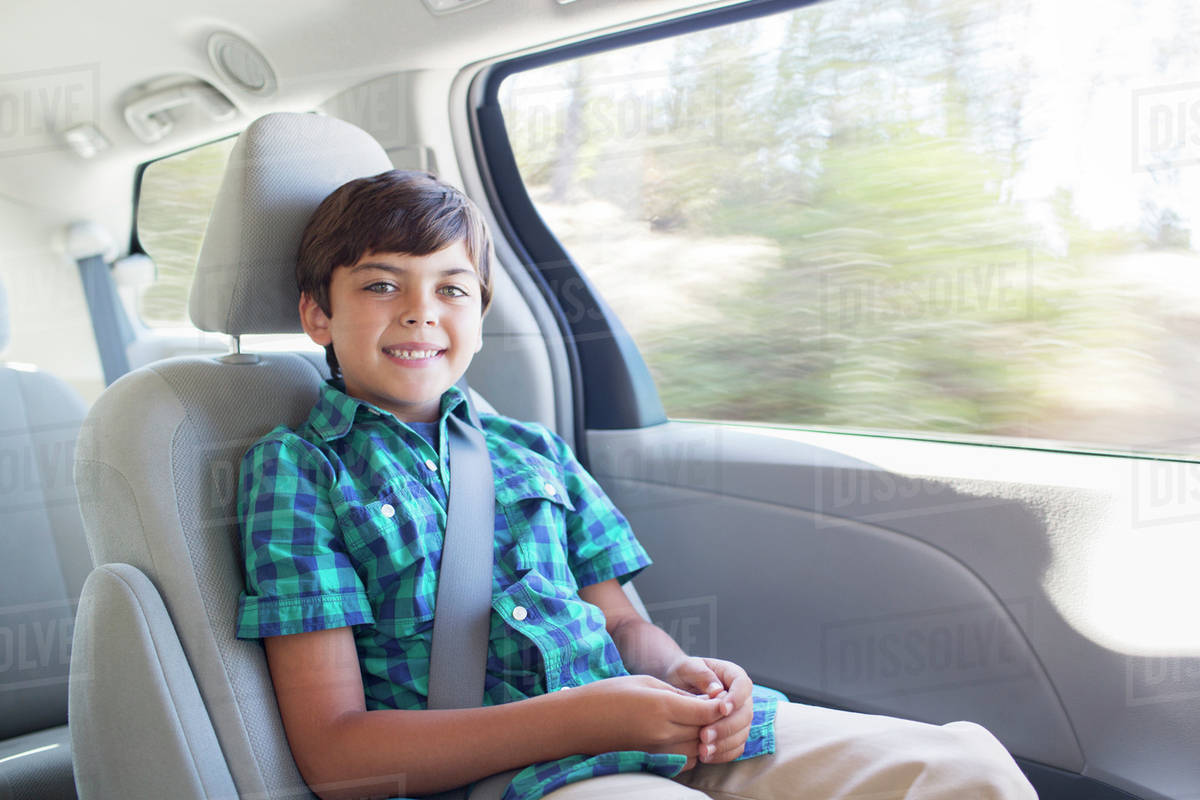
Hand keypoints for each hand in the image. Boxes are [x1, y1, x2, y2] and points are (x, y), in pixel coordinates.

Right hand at [570, 674, 726, 769]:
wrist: (577, 722)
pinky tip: (682, 735)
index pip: (705, 713)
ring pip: (697, 750)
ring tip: (698, 722)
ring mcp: (657, 752)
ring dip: (702, 737)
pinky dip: (690, 750)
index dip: (719, 706)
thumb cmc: (608, 695)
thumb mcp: (645, 682)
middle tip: (713, 708)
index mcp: (662, 708)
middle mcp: (662, 734)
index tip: (724, 700)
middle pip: (704, 732)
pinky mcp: (651, 762)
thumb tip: (703, 703)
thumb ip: (677, 694)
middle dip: (713, 721)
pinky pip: (683, 760)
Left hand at [664, 657, 753, 763]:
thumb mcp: (688, 667)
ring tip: (703, 750)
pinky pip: (736, 747)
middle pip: (745, 714)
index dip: (736, 699)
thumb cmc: (684, 673)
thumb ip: (702, 675)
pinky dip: (723, 754)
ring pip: (742, 733)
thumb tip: (717, 691)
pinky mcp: (734, 734)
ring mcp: (739, 717)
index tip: (722, 710)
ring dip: (724, 744)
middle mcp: (741, 697)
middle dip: (726, 727)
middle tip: (704, 736)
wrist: (677, 686)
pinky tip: (706, 756)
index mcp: (733, 675)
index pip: (744, 686)